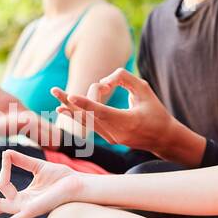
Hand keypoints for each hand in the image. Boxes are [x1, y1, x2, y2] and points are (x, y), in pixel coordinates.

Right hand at [0, 148, 84, 217]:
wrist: (77, 183)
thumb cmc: (62, 177)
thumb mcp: (37, 166)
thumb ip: (21, 160)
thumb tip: (6, 152)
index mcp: (24, 196)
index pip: (3, 189)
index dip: (3, 170)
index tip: (7, 155)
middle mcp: (23, 205)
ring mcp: (26, 209)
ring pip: (0, 206)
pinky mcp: (32, 211)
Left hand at [51, 68, 175, 152]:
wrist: (162, 138)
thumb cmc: (155, 111)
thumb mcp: (144, 89)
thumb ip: (124, 79)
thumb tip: (102, 82)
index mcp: (127, 122)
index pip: (102, 112)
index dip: (85, 103)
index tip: (70, 96)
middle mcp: (116, 133)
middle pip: (88, 116)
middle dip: (70, 103)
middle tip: (54, 90)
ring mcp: (111, 138)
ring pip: (86, 121)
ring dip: (71, 109)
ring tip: (56, 99)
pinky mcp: (109, 139)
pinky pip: (90, 125)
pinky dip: (79, 115)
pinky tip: (64, 109)